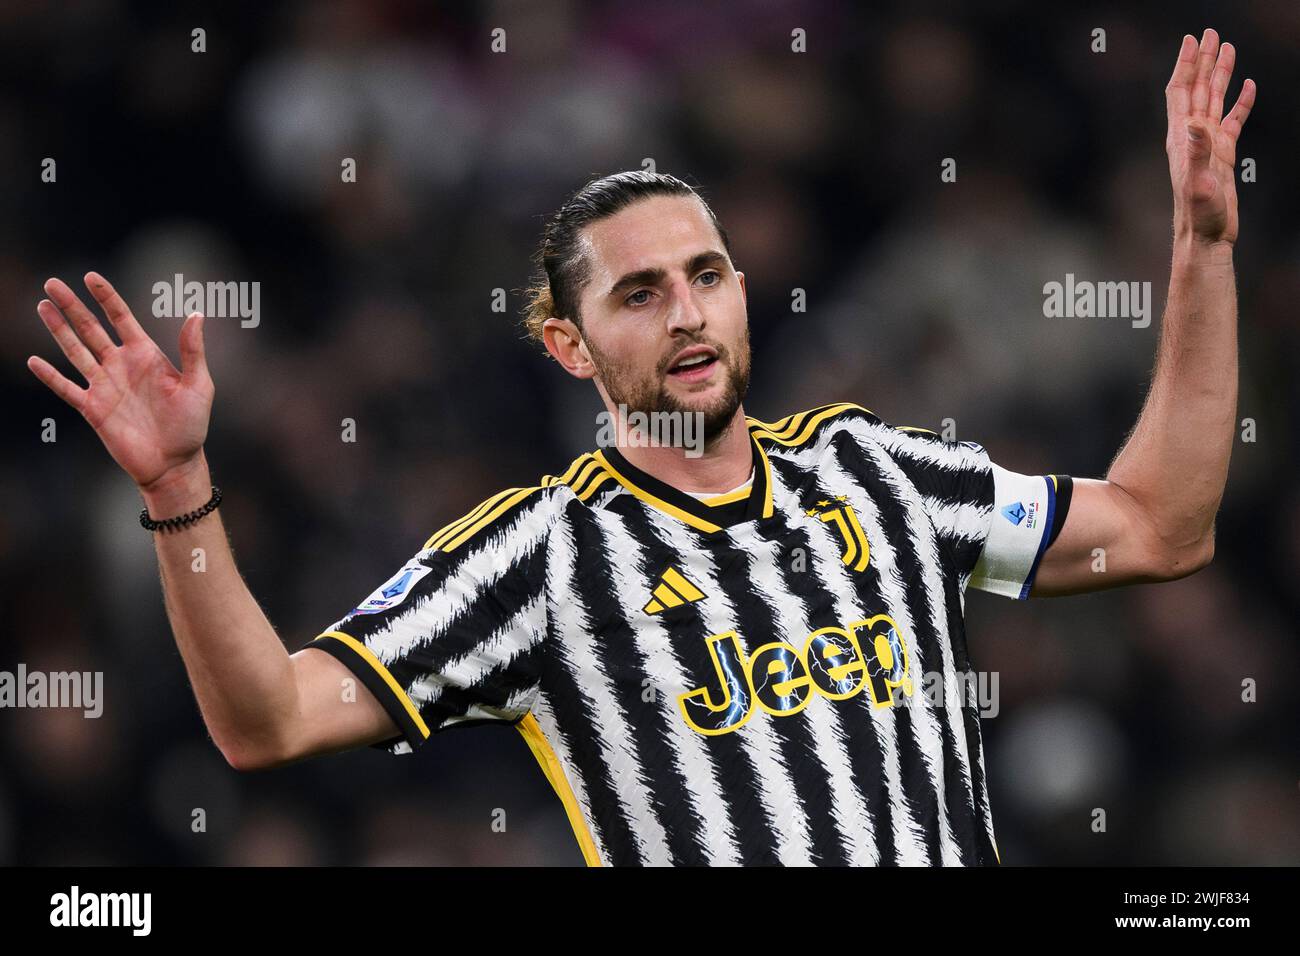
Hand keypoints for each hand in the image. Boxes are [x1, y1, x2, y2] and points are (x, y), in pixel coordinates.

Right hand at [27, 272, 214, 491]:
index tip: (90, 276)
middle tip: (52, 282)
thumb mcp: (199, 385)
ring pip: (75, 351)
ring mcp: (105, 386)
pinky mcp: (93, 409)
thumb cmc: (192, 425)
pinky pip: (67, 389)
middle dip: (72, 306)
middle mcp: (121, 365)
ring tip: (42, 306)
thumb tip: (196, 313)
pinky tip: (34, 361)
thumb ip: (193, 351)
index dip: (106, 296)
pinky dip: (50, 376)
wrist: (174, 464)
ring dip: (58, 330)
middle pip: (90, 328)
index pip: (121, 318)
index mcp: (146, 355)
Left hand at [1165, 28, 1255, 245]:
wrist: (1206, 236)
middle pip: (1197, 89)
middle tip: (1210, 33)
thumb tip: (1194, 122)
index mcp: (1182, 138)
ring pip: (1215, 100)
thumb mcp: (1198, 181)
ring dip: (1220, 74)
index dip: (1185, 65)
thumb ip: (1196, 152)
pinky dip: (1240, 102)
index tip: (1191, 40)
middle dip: (1203, 60)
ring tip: (1227, 48)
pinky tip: (1247, 87)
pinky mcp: (1223, 155)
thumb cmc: (1198, 214)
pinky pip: (1233, 120)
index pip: (1181, 92)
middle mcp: (1193, 137)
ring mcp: (1208, 144)